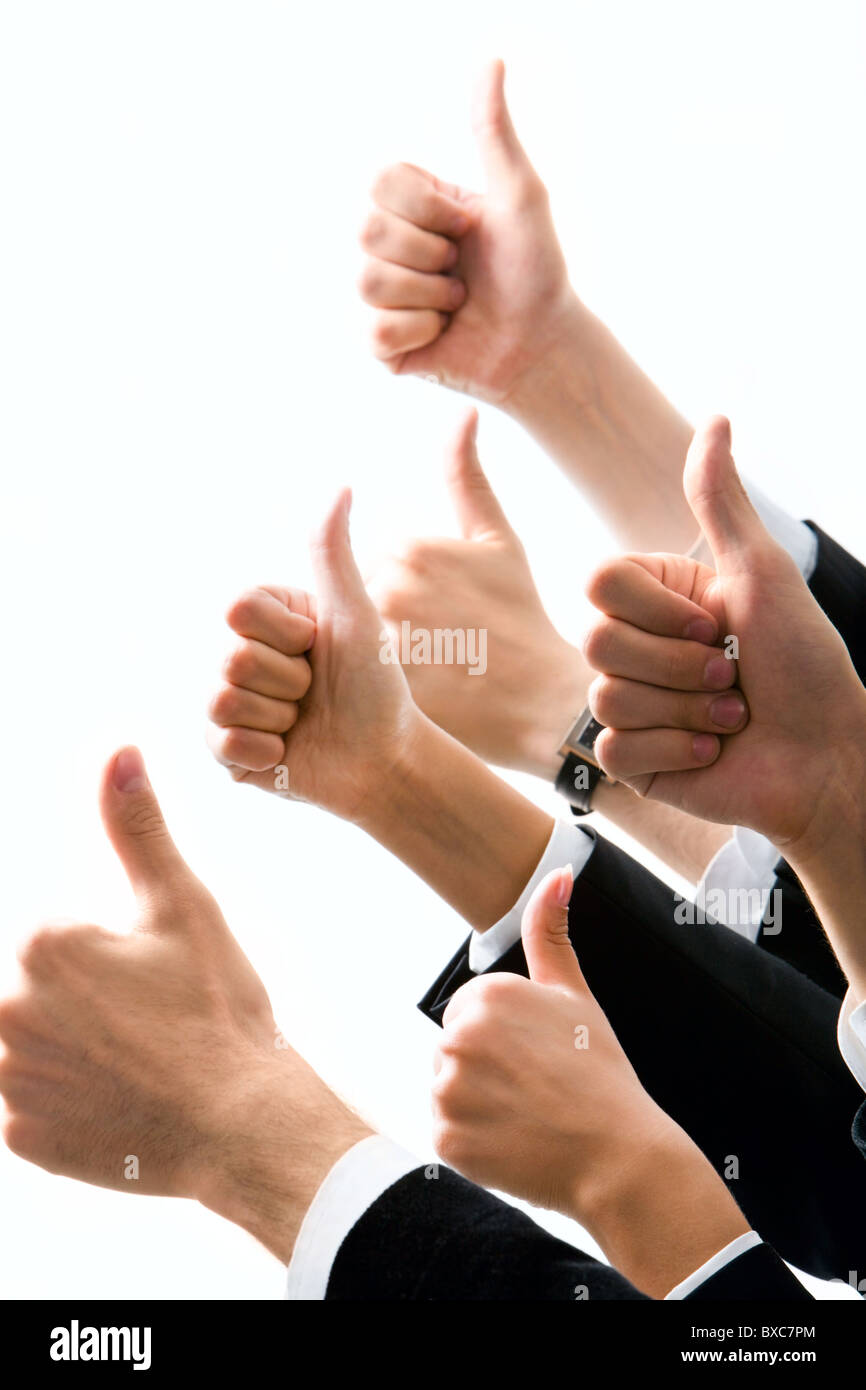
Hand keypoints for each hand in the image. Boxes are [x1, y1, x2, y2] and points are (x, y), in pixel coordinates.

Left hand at [0, 748, 367, 1258]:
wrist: (244, 1123)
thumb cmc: (219, 1009)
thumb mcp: (184, 905)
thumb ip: (138, 827)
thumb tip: (120, 754)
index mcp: (42, 944)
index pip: (64, 933)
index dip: (115, 952)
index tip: (155, 981)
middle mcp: (6, 1011)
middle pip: (41, 987)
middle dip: (90, 998)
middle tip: (151, 1024)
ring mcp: (10, 1081)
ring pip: (31, 1043)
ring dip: (74, 1046)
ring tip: (139, 1061)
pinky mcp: (20, 1139)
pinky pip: (32, 1105)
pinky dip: (71, 1099)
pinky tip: (123, 1099)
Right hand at [208, 491, 422, 822]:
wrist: (386, 757)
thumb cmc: (378, 685)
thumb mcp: (355, 615)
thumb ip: (333, 552)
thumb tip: (341, 485)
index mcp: (265, 618)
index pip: (238, 609)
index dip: (286, 633)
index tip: (318, 644)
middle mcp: (241, 655)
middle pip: (231, 658)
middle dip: (288, 680)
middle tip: (317, 691)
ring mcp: (230, 703)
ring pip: (222, 701)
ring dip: (278, 716)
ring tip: (305, 720)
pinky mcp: (228, 750)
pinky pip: (221, 742)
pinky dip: (265, 751)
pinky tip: (289, 751)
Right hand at [359, 60, 580, 403]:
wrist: (541, 342)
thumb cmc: (534, 270)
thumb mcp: (519, 193)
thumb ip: (493, 131)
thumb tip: (491, 60)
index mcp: (411, 205)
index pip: (378, 181)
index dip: (428, 208)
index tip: (468, 227)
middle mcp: (386, 245)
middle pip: (365, 230)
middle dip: (430, 254)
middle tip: (461, 272)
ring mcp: (378, 296)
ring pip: (367, 280)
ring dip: (428, 296)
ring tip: (454, 305)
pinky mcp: (378, 343)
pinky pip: (374, 330)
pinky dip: (419, 332)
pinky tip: (440, 335)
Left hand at [368, 409, 584, 775]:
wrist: (544, 700)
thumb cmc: (521, 617)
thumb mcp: (496, 541)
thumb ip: (465, 475)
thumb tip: (461, 412)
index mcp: (409, 547)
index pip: (374, 563)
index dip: (409, 593)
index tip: (444, 615)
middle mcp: (388, 587)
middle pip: (362, 600)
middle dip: (391, 620)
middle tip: (441, 647)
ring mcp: (382, 640)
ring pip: (358, 639)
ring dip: (383, 653)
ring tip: (432, 672)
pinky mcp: (379, 689)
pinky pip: (359, 679)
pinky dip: (380, 686)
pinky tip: (421, 693)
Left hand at [433, 865, 673, 1213]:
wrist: (616, 1155)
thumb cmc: (598, 1072)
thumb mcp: (573, 992)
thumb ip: (550, 930)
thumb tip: (558, 872)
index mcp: (485, 996)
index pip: (469, 1011)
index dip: (505, 1035)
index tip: (538, 1054)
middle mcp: (457, 1038)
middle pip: (454, 1048)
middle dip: (487, 1065)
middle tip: (535, 1086)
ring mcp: (448, 1091)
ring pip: (448, 1088)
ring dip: (477, 1102)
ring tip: (525, 1113)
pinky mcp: (445, 1138)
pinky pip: (448, 1132)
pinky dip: (474, 1141)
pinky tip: (513, 1139)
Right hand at [582, 416, 865, 855]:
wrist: (826, 757)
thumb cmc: (806, 665)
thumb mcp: (762, 574)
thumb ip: (720, 501)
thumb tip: (715, 418)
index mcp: (659, 600)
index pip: (599, 582)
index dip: (658, 610)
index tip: (716, 625)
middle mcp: (637, 648)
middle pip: (595, 640)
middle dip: (679, 666)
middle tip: (731, 675)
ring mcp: (631, 705)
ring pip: (606, 696)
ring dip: (687, 711)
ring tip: (731, 717)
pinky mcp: (631, 760)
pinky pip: (614, 749)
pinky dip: (673, 750)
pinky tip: (710, 751)